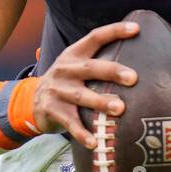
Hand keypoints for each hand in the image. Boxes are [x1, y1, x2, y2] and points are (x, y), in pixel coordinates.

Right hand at [33, 20, 138, 148]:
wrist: (31, 100)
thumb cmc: (67, 82)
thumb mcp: (76, 66)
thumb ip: (99, 62)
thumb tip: (139, 59)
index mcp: (75, 54)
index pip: (95, 37)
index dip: (115, 31)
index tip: (136, 29)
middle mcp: (66, 69)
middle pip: (90, 68)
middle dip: (112, 72)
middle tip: (133, 78)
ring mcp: (57, 90)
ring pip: (81, 96)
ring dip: (100, 102)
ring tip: (120, 109)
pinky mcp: (52, 110)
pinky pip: (70, 123)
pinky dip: (82, 133)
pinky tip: (95, 142)